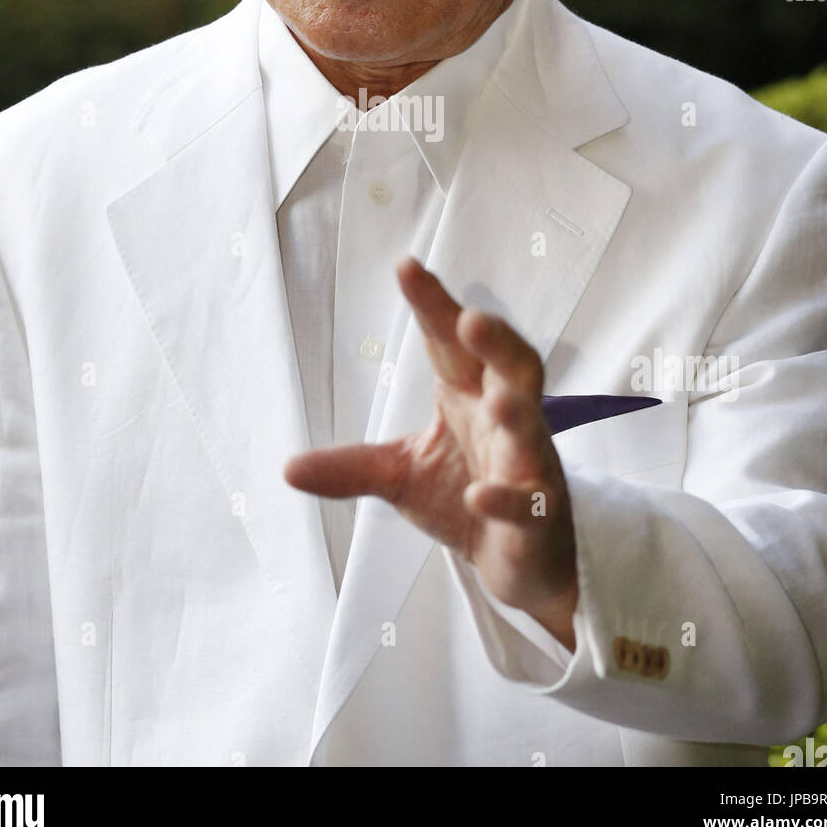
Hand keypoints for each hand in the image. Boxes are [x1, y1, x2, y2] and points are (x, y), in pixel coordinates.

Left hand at [284, 256, 578, 647]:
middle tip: (470, 319)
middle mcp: (506, 419)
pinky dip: (506, 499)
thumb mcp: (400, 475)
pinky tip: (480, 496)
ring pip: (532, 427)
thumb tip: (288, 467)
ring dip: (517, 413)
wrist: (520, 558)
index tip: (406, 267)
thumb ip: (352, 467)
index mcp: (471, 396)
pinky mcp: (537, 514)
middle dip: (497, 342)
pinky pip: (528, 502)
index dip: (434, 305)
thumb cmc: (467, 495)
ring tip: (497, 403)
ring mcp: (528, 464)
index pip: (452, 343)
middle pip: (514, 366)